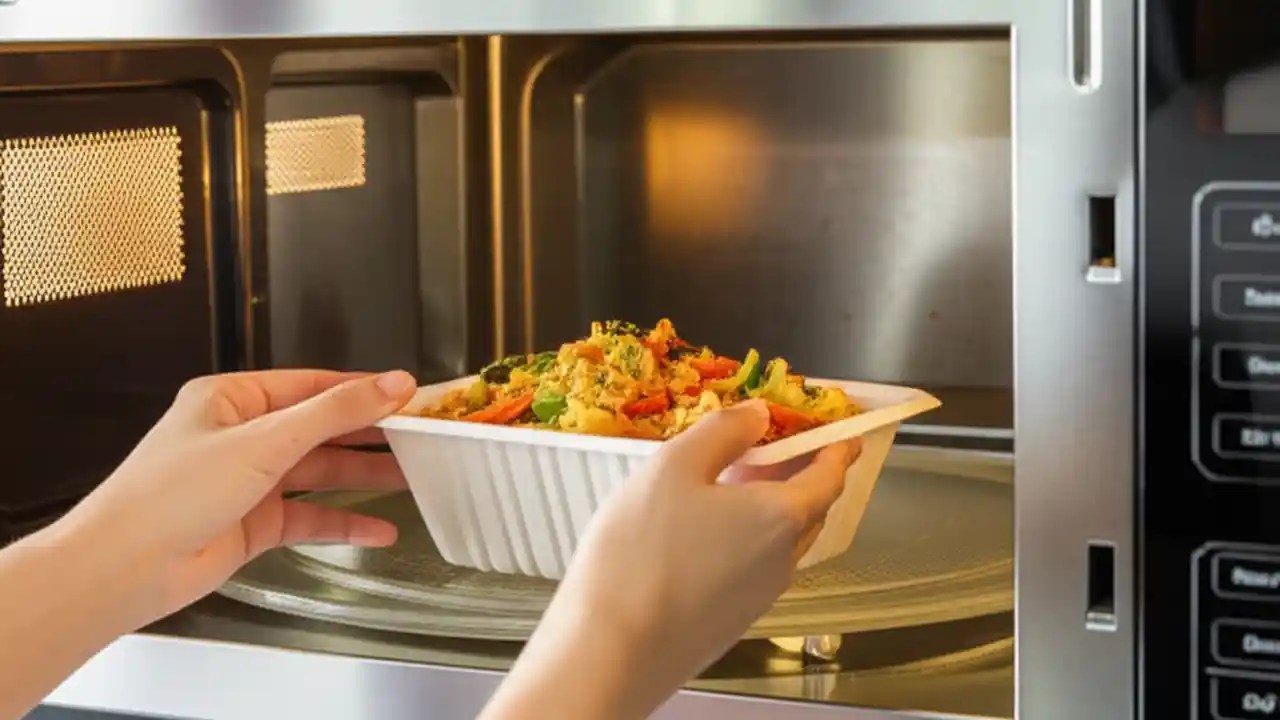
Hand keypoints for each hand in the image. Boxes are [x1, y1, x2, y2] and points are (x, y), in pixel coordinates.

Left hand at [64, 369, 418, 624]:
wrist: (124, 568)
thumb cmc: (170, 494)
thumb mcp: (264, 440)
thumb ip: (334, 412)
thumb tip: (392, 383)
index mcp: (233, 399)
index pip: (313, 386)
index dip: (364, 390)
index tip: (410, 394)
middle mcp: (241, 437)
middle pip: (321, 429)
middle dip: (371, 435)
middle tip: (421, 437)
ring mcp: (248, 482)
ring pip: (320, 473)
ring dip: (364, 477)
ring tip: (415, 478)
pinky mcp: (253, 524)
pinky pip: (311, 517)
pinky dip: (345, 522)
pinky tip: (380, 528)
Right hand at [483, 400, 861, 719]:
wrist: (612, 650)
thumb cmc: (642, 550)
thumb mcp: (674, 466)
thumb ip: (723, 431)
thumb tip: (758, 414)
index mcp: (781, 517)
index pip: (829, 478)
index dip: (838, 451)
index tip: (844, 436)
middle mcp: (782, 560)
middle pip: (810, 512)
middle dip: (803, 478)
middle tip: (780, 450)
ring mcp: (759, 596)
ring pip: (781, 543)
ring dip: (772, 510)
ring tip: (734, 485)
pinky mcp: (732, 621)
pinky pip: (755, 568)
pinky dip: (748, 540)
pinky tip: (707, 531)